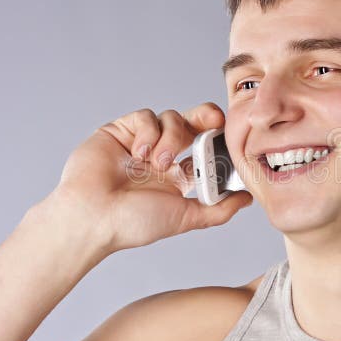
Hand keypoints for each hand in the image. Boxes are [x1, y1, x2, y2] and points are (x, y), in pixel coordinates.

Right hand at [46, 102, 252, 255]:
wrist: (92, 217)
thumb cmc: (133, 223)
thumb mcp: (185, 217)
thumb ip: (218, 210)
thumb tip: (248, 200)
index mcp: (176, 176)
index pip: (204, 148)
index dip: (218, 140)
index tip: (229, 139)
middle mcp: (160, 156)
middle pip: (191, 123)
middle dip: (206, 117)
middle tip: (214, 119)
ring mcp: (140, 142)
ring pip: (170, 118)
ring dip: (171, 137)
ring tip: (158, 162)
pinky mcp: (120, 130)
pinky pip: (145, 116)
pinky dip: (147, 132)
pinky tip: (139, 154)